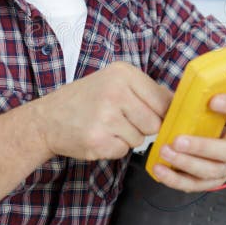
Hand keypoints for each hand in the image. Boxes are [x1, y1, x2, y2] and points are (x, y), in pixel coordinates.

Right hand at [34, 62, 172, 159]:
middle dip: (142, 127)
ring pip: (140, 139)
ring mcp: (106, 117)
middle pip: (154, 122)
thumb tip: (178, 105)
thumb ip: (145, 92)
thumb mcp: (114, 82)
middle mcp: (116, 92)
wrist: (47, 118)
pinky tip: (99, 137)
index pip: (163, 100)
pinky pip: (124, 151)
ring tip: (106, 126)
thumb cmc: (86, 100)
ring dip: (127, 138)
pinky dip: (114, 148)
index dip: (160, 113)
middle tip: (121, 121)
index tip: (151, 115)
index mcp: (124, 73)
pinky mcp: (98, 140)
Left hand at [151, 91, 225, 191]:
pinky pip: (194, 185)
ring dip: (185, 164)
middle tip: (178, 140)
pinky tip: (160, 170)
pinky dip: (175, 180)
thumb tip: (214, 77)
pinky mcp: (211, 180)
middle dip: (201, 147)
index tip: (214, 100)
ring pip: (209, 172)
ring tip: (165, 153)